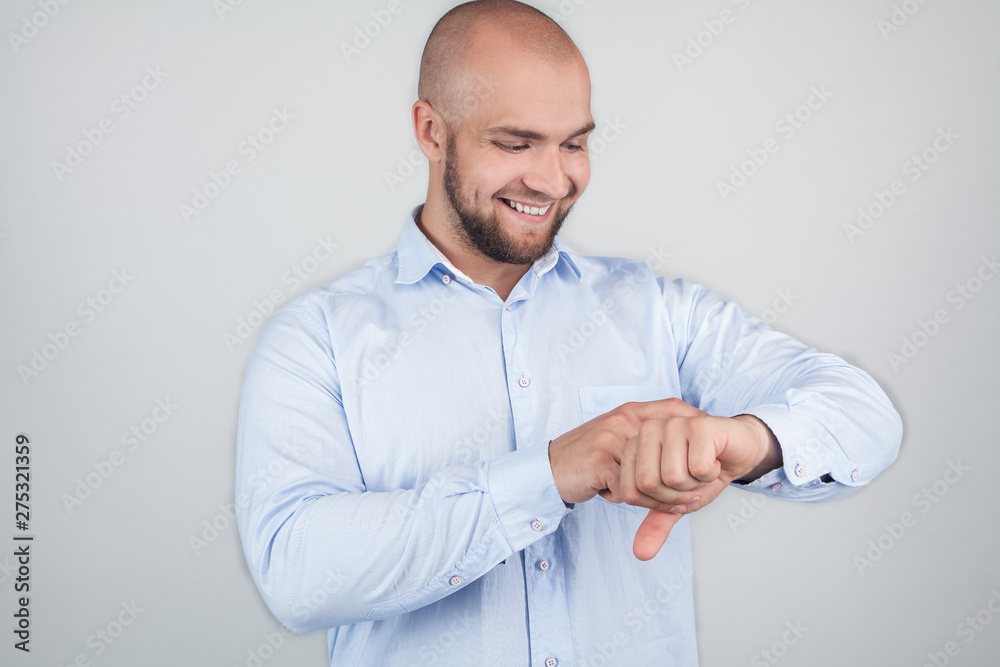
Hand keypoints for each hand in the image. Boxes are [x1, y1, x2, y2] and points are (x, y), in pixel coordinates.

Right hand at [548, 398, 703, 504]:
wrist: (546, 469)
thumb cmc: (584, 458)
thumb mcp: (617, 439)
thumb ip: (645, 439)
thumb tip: (682, 451)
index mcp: (631, 412)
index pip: (676, 409)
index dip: (696, 427)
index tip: (710, 448)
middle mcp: (624, 420)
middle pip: (673, 445)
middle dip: (684, 477)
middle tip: (690, 495)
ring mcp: (613, 439)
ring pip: (656, 473)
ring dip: (660, 496)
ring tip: (657, 504)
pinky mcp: (601, 462)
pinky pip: (634, 488)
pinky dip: (636, 501)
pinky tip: (617, 497)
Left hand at [619, 405, 780, 559]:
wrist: (738, 452)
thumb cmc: (703, 471)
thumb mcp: (677, 502)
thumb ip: (656, 524)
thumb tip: (640, 554)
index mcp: (634, 446)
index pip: (631, 491)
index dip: (658, 503)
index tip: (676, 492)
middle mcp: (649, 430)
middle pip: (649, 484)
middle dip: (676, 495)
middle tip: (692, 482)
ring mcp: (672, 424)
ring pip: (673, 477)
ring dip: (695, 484)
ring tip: (702, 470)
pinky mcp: (699, 425)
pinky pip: (698, 468)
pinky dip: (711, 474)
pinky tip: (715, 461)